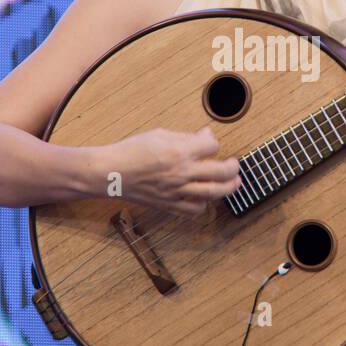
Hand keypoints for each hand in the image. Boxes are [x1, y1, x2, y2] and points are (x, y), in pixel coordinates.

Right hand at [96, 126, 240, 216]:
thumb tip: (206, 135)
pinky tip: (204, 197)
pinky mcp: (170, 205)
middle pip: (222, 172)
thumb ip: (186, 137)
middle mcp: (182, 173)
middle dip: (233, 167)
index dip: (213, 142)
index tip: (208, 142)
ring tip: (233, 183)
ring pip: (214, 193)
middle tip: (234, 165)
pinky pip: (195, 210)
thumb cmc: (132, 150)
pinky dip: (204, 204)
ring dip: (229, 187)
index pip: (212, 146)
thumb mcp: (160, 134)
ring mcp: (177, 191)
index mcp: (179, 152)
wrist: (111, 173)